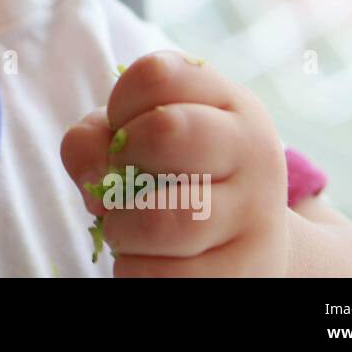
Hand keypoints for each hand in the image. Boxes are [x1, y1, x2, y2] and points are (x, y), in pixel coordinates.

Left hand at [59, 51, 289, 275]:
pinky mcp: (246, 273)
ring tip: (127, 229)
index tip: (125, 130)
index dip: (119, 105)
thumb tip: (94, 180)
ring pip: (161, 219)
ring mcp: (257, 216)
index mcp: (230, 104)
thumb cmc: (173, 180)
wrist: (244, 247)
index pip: (155, 75)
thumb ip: (96, 139)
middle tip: (120, 184)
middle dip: (118, 162)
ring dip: (121, 228)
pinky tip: (146, 262)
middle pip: (162, 132)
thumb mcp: (139, 140)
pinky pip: (164, 276)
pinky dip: (133, 271)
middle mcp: (254, 152)